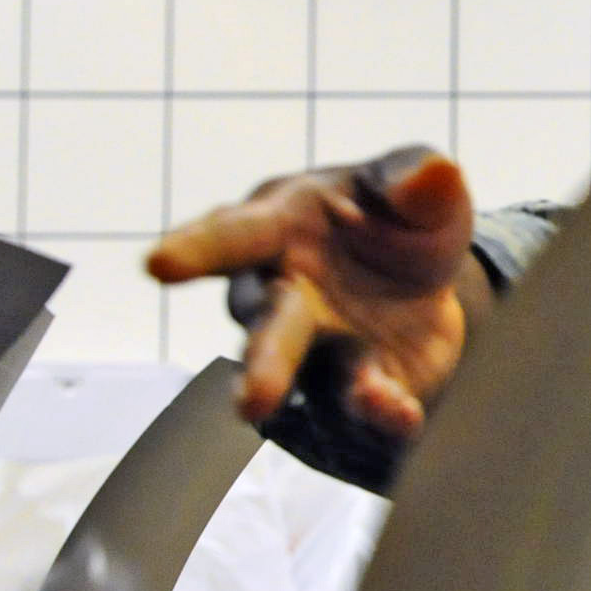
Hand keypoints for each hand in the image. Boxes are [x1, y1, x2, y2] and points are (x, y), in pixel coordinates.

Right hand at [146, 146, 483, 437]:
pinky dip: (384, 414)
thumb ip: (415, 179)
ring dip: (339, 395)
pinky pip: (361, 409)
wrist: (431, 278)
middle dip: (264, 362)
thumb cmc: (395, 215)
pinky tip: (404, 414)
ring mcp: (317, 347)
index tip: (159, 264)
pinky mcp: (355, 386)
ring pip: (308, 380)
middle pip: (266, 327)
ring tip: (369, 397)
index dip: (197, 248)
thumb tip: (431, 175)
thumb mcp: (414, 183)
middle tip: (253, 400)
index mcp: (282, 226)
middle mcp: (284, 294)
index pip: (235, 235)